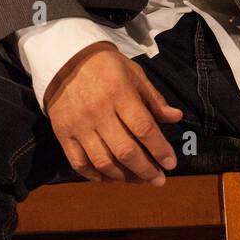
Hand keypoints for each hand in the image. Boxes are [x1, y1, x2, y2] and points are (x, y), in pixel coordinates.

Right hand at [43, 42, 183, 185]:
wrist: (63, 59)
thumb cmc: (105, 66)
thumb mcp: (133, 74)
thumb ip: (153, 99)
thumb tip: (176, 118)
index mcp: (119, 92)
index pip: (143, 128)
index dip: (159, 149)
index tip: (171, 164)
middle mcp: (98, 111)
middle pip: (125, 150)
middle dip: (146, 170)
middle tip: (159, 180)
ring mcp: (78, 125)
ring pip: (103, 161)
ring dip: (124, 176)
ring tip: (139, 180)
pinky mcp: (62, 134)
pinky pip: (79, 163)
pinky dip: (96, 176)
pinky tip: (111, 178)